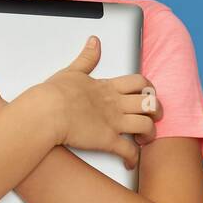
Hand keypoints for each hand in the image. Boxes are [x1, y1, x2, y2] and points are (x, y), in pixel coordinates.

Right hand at [36, 36, 164, 168]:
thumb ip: (87, 57)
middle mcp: (115, 104)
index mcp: (108, 87)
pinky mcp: (107, 140)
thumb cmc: (54, 94)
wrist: (45, 112)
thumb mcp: (72, 71)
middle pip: (149, 102)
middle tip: (154, 116)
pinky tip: (130, 161)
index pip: (139, 82)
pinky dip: (133, 158)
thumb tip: (94, 42)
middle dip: (157, 110)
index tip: (147, 94)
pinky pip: (129, 151)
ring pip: (146, 126)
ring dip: (150, 134)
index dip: (148, 88)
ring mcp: (113, 122)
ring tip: (145, 139)